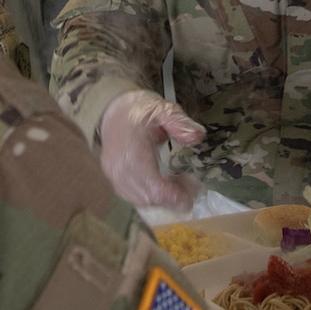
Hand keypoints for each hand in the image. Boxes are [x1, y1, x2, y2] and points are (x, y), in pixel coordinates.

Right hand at [97, 90, 205, 210]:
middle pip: (147, 197)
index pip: (153, 186)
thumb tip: (197, 136)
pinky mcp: (113, 178)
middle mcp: (120, 167)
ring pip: (139, 200)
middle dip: (172, 198)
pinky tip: (163, 184)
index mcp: (133, 151)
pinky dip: (150, 195)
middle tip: (191, 187)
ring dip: (162, 198)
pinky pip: (132, 196)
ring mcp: (114, 175)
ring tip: (179, 183)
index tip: (193, 194)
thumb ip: (180, 123)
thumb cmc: (141, 110)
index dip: (174, 196)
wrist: (114, 110)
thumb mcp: (165, 110)